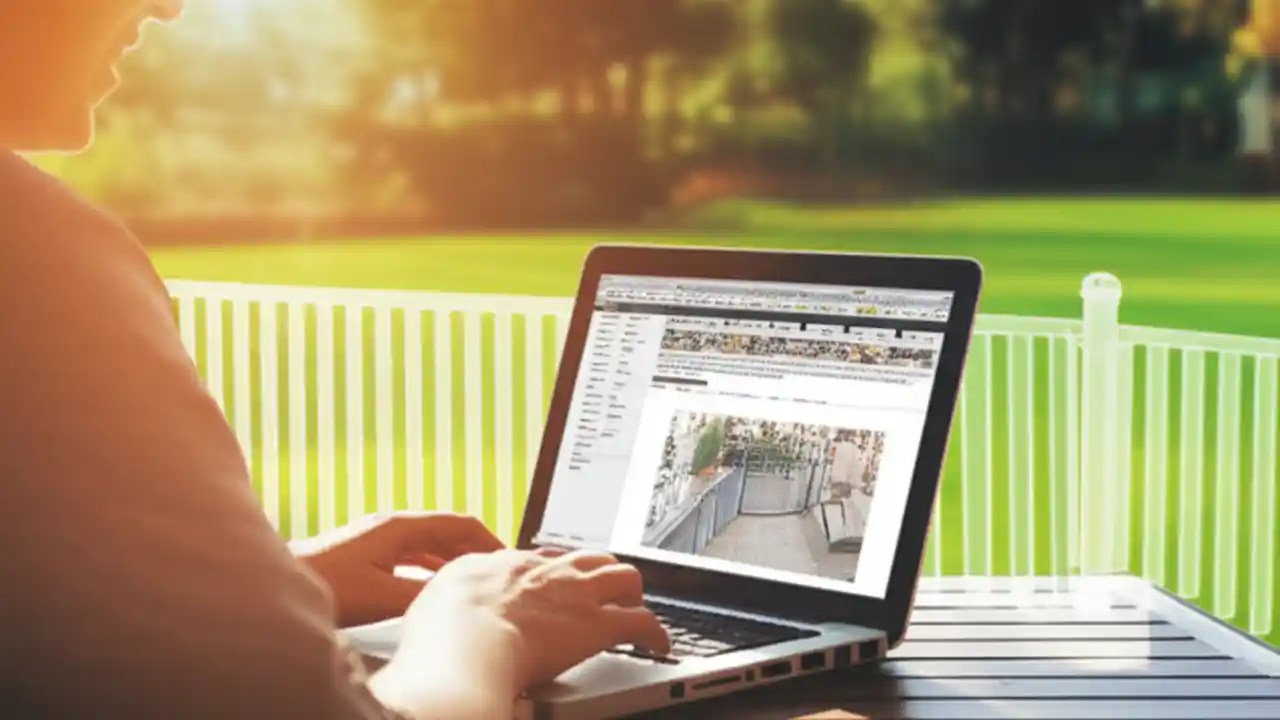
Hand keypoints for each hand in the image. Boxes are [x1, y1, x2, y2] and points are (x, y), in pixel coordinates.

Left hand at [293, 512, 503, 626]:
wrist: (277, 585)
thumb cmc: (325, 584)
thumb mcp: (383, 594)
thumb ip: (423, 593)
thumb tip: (456, 595)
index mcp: (399, 527)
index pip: (459, 524)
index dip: (488, 540)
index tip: (509, 558)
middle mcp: (391, 526)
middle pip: (446, 531)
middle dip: (475, 549)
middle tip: (498, 571)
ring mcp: (377, 539)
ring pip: (429, 545)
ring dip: (454, 559)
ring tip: (475, 580)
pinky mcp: (366, 555)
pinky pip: (413, 556)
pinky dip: (432, 567)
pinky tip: (435, 587)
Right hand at [369, 549, 668, 718]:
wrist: (466, 644)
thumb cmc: (442, 631)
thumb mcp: (434, 598)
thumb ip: (448, 595)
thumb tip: (442, 604)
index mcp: (507, 564)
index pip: (542, 559)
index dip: (555, 573)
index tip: (556, 587)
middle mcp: (547, 571)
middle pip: (589, 558)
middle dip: (600, 575)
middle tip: (601, 596)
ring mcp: (577, 594)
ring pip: (624, 575)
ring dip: (631, 594)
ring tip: (632, 611)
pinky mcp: (599, 624)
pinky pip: (643, 622)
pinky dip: (655, 633)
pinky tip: (658, 644)